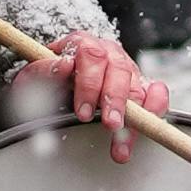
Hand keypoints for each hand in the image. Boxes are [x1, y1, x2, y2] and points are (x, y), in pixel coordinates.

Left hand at [45, 22, 174, 150]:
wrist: (52, 89)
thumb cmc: (45, 83)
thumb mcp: (33, 77)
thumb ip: (42, 70)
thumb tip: (63, 66)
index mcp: (82, 44)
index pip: (91, 56)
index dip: (89, 84)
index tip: (83, 112)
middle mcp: (108, 53)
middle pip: (119, 70)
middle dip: (115, 102)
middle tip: (110, 126)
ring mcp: (127, 69)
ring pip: (139, 86)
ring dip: (134, 118)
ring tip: (121, 146)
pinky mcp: (141, 85)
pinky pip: (158, 92)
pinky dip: (156, 109)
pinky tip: (149, 129)